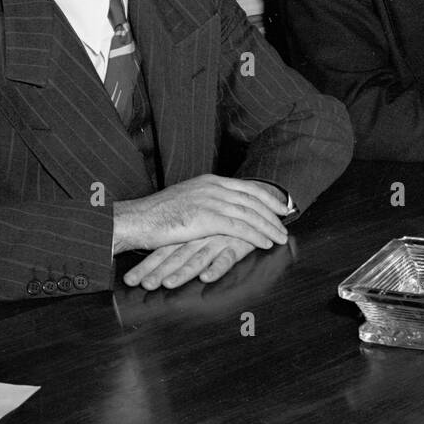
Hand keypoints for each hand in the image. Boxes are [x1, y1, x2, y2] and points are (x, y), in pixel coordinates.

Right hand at [113, 174, 290, 255]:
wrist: (136, 219)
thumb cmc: (156, 215)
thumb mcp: (185, 200)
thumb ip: (205, 201)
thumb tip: (219, 209)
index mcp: (209, 181)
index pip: (246, 187)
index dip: (268, 197)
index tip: (282, 206)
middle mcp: (212, 187)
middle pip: (252, 199)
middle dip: (273, 213)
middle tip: (287, 223)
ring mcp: (209, 201)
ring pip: (249, 213)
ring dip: (268, 226)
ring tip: (280, 237)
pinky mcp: (205, 218)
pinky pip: (237, 227)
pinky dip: (255, 235)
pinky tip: (264, 243)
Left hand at [124, 234, 259, 289]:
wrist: (252, 206)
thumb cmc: (222, 225)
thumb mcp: (198, 232)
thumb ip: (180, 246)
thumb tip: (154, 265)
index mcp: (187, 234)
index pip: (163, 251)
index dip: (146, 265)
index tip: (129, 281)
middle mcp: (199, 237)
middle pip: (175, 256)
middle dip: (159, 271)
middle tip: (144, 285)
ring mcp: (217, 240)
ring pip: (197, 257)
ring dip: (183, 272)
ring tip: (169, 284)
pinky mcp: (236, 244)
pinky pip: (226, 257)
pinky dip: (216, 268)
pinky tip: (206, 278)